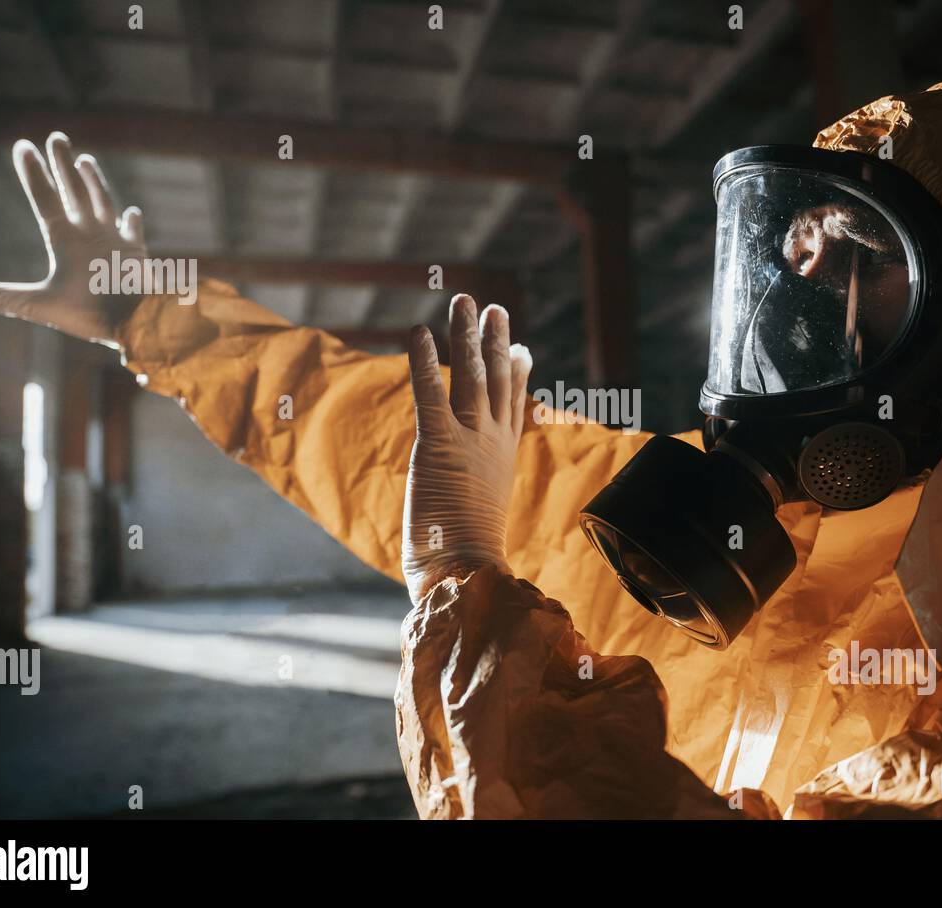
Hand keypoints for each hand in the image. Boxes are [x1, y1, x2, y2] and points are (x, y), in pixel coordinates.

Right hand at [0, 131, 145, 345]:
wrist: (141, 319)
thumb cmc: (91, 313)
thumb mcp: (41, 306)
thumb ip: (3, 297)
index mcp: (66, 239)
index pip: (44, 198)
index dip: (32, 172)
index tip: (23, 145)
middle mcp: (92, 231)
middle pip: (75, 190)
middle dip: (62, 163)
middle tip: (57, 136)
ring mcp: (117, 239)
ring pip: (104, 201)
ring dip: (94, 181)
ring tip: (87, 160)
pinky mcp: (137, 252)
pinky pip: (133, 230)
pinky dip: (131, 220)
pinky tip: (132, 211)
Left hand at [401, 294, 532, 604]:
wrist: (466, 573)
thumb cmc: (469, 560)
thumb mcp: (482, 517)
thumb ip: (480, 496)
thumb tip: (478, 493)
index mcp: (503, 459)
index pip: (514, 406)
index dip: (517, 373)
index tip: (521, 347)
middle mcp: (491, 442)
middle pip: (498, 379)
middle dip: (494, 340)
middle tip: (494, 307)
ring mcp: (468, 440)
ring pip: (471, 375)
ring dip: (466, 335)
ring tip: (464, 301)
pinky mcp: (437, 445)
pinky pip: (431, 393)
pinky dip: (426, 360)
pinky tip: (420, 332)